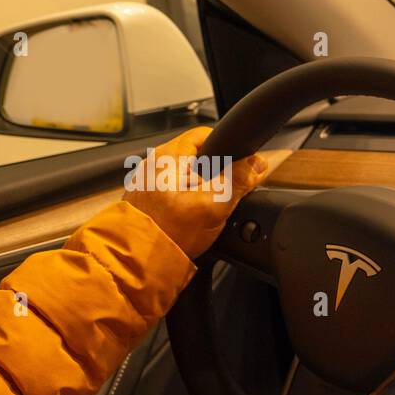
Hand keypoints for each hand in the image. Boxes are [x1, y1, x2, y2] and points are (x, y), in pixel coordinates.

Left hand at [122, 126, 270, 258]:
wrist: (136, 260)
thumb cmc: (167, 232)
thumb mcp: (214, 204)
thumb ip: (238, 180)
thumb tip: (257, 164)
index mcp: (168, 155)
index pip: (207, 134)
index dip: (229, 149)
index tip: (240, 168)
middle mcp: (155, 163)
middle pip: (198, 157)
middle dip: (217, 174)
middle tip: (223, 196)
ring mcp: (149, 182)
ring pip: (188, 176)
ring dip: (202, 190)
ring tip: (206, 210)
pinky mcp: (148, 199)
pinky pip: (176, 192)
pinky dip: (188, 202)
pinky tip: (191, 219)